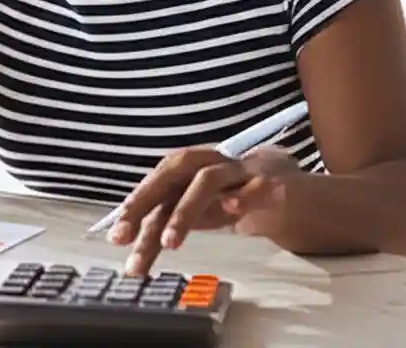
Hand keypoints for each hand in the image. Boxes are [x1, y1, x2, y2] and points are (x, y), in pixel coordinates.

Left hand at [108, 146, 299, 275]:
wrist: (289, 189)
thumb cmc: (235, 196)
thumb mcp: (197, 208)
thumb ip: (166, 218)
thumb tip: (126, 238)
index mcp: (189, 168)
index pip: (155, 185)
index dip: (133, 208)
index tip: (115, 237)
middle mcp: (210, 163)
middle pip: (173, 173)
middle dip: (145, 203)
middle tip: (126, 237)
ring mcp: (241, 171)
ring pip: (208, 180)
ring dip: (185, 211)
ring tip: (169, 242)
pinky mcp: (272, 183)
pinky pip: (257, 187)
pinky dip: (242, 196)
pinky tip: (231, 210)